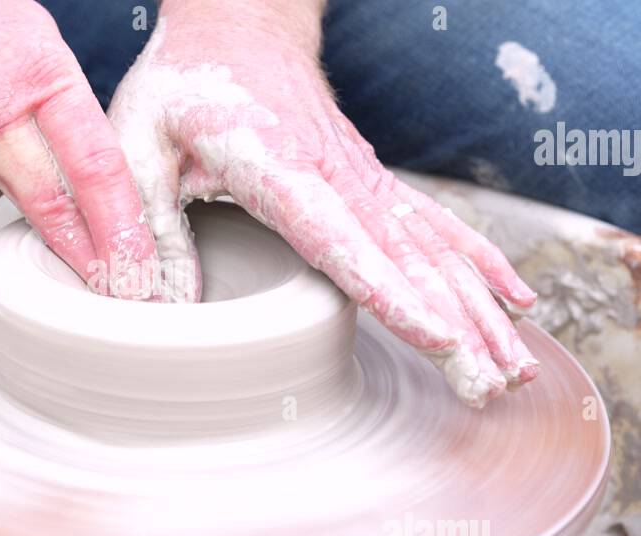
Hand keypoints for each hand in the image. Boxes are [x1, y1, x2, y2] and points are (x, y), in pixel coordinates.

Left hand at [108, 0, 538, 405]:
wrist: (239, 21)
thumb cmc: (185, 82)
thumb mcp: (136, 143)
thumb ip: (147, 224)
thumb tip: (152, 308)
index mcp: (277, 165)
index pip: (341, 239)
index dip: (391, 292)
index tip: (438, 338)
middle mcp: (337, 172)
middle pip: (407, 256)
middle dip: (458, 324)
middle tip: (492, 386)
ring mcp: (364, 176)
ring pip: (435, 247)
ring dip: (479, 307)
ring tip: (513, 367)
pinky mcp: (373, 181)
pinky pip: (437, 227)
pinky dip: (480, 265)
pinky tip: (512, 302)